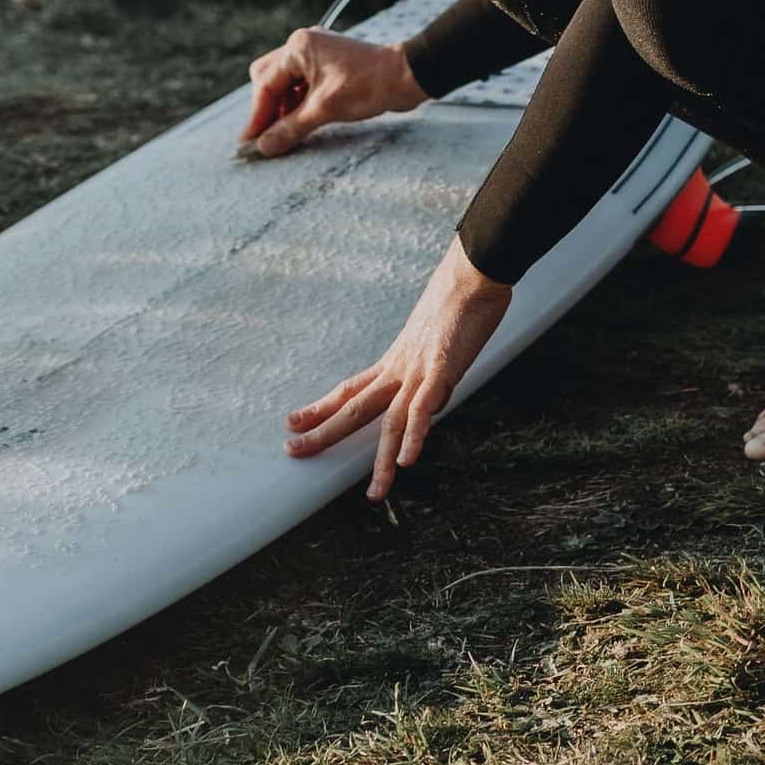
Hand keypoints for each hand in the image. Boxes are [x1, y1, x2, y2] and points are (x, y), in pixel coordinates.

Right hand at [238, 28, 425, 158]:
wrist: (407, 77)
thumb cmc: (369, 86)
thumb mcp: (325, 110)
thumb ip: (290, 128)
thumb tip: (264, 147)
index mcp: (298, 48)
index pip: (266, 84)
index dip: (257, 116)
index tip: (250, 142)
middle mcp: (304, 45)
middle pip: (269, 78)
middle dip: (267, 107)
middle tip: (268, 135)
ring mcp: (317, 53)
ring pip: (286, 82)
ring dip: (284, 108)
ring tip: (286, 133)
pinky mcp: (329, 64)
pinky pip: (303, 84)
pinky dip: (299, 103)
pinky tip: (302, 121)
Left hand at [282, 235, 512, 498]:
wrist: (473, 271)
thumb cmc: (457, 301)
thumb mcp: (433, 341)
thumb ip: (427, 368)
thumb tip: (428, 389)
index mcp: (395, 362)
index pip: (349, 390)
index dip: (321, 408)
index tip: (293, 422)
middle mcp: (401, 369)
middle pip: (356, 409)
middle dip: (324, 433)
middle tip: (291, 451)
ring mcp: (421, 369)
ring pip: (393, 422)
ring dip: (382, 461)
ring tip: (374, 493)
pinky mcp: (444, 366)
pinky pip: (426, 406)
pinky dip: (416, 434)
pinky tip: (407, 460)